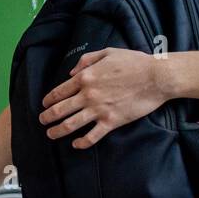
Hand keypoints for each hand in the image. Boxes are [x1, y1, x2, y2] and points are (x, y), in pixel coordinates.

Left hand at [38, 48, 170, 147]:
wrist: (156, 77)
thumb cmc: (134, 62)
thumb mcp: (107, 52)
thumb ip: (86, 60)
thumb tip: (71, 72)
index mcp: (85, 76)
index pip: (59, 91)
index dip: (49, 99)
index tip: (44, 105)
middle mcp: (88, 94)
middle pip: (60, 109)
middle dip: (47, 117)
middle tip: (42, 121)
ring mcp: (99, 110)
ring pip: (71, 125)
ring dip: (57, 131)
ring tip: (50, 134)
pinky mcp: (112, 122)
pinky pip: (92, 136)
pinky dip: (82, 143)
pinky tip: (76, 144)